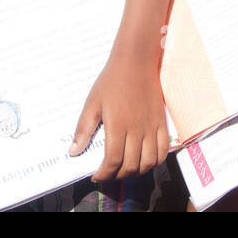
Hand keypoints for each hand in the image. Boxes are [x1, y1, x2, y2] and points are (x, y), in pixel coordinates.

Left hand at [70, 52, 169, 179]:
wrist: (136, 61)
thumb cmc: (111, 80)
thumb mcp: (92, 103)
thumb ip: (83, 129)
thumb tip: (74, 152)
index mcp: (117, 125)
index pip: (113, 161)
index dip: (104, 174)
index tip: (96, 175)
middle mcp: (137, 130)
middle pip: (131, 165)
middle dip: (117, 175)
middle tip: (109, 173)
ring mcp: (152, 127)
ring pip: (148, 162)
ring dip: (136, 172)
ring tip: (125, 169)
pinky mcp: (161, 123)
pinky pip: (163, 150)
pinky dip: (155, 162)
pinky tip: (144, 161)